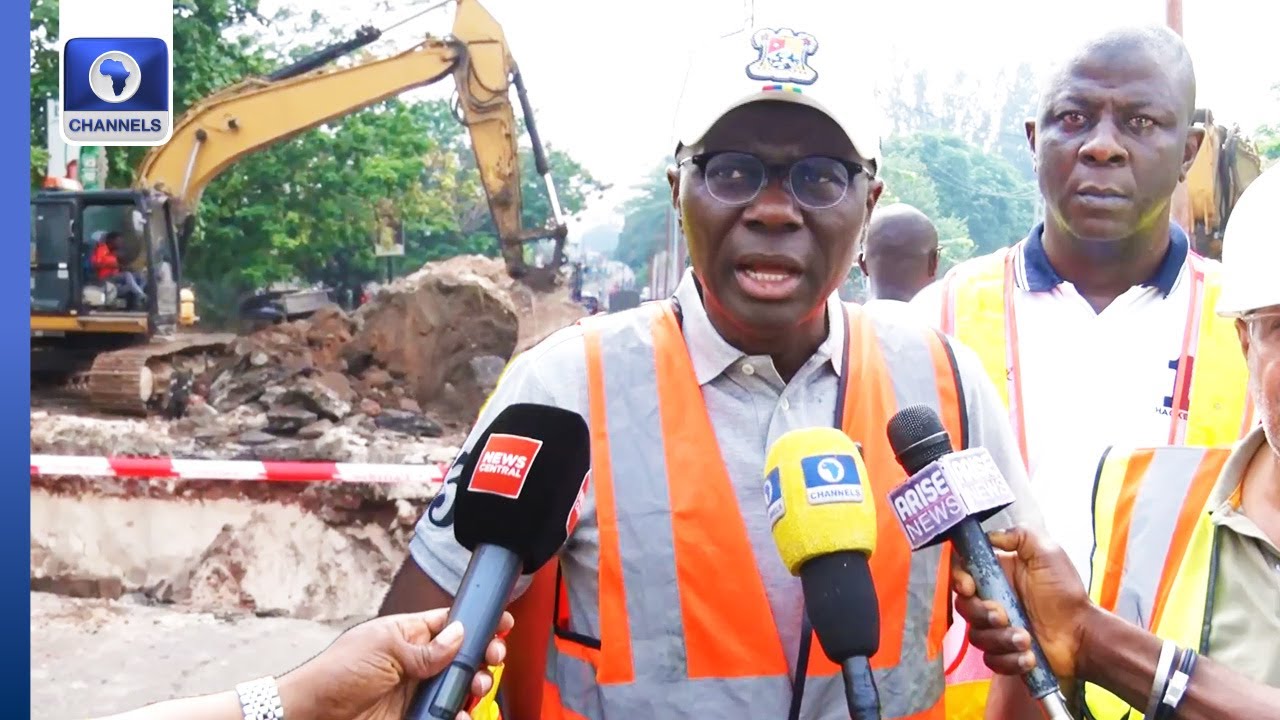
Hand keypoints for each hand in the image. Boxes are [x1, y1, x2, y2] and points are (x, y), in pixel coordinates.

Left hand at [279, 609, 514, 719]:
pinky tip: (462, 715)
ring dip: (475, 687)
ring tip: (475, 689)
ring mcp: (417, 692)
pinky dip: (460, 717)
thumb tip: (460, 635)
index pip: (450, 623)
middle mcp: (418, 663)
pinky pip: (446, 716)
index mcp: (409, 635)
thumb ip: (426, 648)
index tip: (501, 623)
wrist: (312, 715)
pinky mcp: (415, 718)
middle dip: (484, 657)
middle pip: (464, 657)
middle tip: (492, 658)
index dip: (477, 622)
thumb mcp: (384, 649)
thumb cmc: (337, 673)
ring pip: (460, 688)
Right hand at [949, 525, 1089, 679]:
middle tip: (1004, 616)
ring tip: (1026, 639)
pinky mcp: (1004, 653)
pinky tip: (1029, 657)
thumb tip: (990, 535)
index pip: (961, 572)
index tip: (970, 587)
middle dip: (981, 613)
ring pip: (976, 636)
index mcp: (997, 575)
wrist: (1084, 634)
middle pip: (964, 606)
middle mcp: (992, 600)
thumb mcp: (1048, 553)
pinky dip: (1009, 660)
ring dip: (1000, 639)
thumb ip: (1020, 536)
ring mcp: (996, 629)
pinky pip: (991, 660)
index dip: (959, 579)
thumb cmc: (1066, 593)